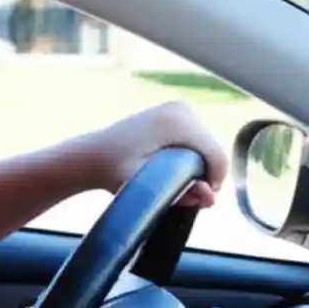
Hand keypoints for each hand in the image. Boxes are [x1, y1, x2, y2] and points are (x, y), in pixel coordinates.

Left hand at [81, 101, 227, 207]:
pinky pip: (198, 137)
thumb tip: (211, 197)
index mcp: (176, 123)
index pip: (215, 154)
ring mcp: (178, 107)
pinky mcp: (175, 110)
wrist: (92, 153)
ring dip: (201, 164)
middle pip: (213, 148)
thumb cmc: (113, 172)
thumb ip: (180, 193)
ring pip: (207, 143)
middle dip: (208, 173)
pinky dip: (193, 153)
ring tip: (179, 182)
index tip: (203, 201)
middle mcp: (180, 109)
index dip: (216, 180)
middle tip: (189, 195)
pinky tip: (174, 168)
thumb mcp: (147, 187)